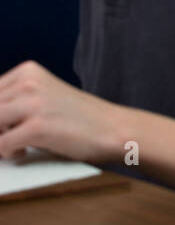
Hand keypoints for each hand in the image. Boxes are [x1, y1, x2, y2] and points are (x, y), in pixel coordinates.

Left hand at [0, 61, 124, 165]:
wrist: (113, 128)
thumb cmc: (78, 118)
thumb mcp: (43, 97)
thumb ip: (15, 101)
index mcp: (28, 71)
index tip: (5, 125)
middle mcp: (28, 82)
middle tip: (12, 136)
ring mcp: (33, 103)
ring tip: (16, 144)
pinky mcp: (38, 127)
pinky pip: (1, 145)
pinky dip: (7, 153)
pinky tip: (23, 151)